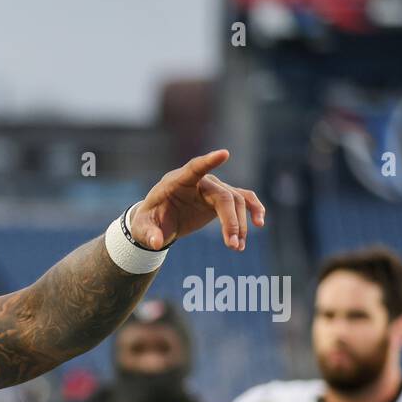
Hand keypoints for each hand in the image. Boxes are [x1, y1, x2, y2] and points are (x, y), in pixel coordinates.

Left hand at [130, 149, 264, 251]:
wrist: (157, 221)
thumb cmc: (148, 220)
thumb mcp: (141, 228)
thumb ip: (148, 234)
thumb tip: (156, 243)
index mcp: (176, 182)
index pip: (194, 168)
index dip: (208, 162)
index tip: (225, 153)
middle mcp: (199, 182)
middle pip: (223, 195)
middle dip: (230, 220)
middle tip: (232, 245)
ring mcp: (212, 188)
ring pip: (236, 200)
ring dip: (240, 224)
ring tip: (237, 248)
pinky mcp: (221, 198)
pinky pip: (243, 199)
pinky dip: (254, 209)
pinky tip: (259, 223)